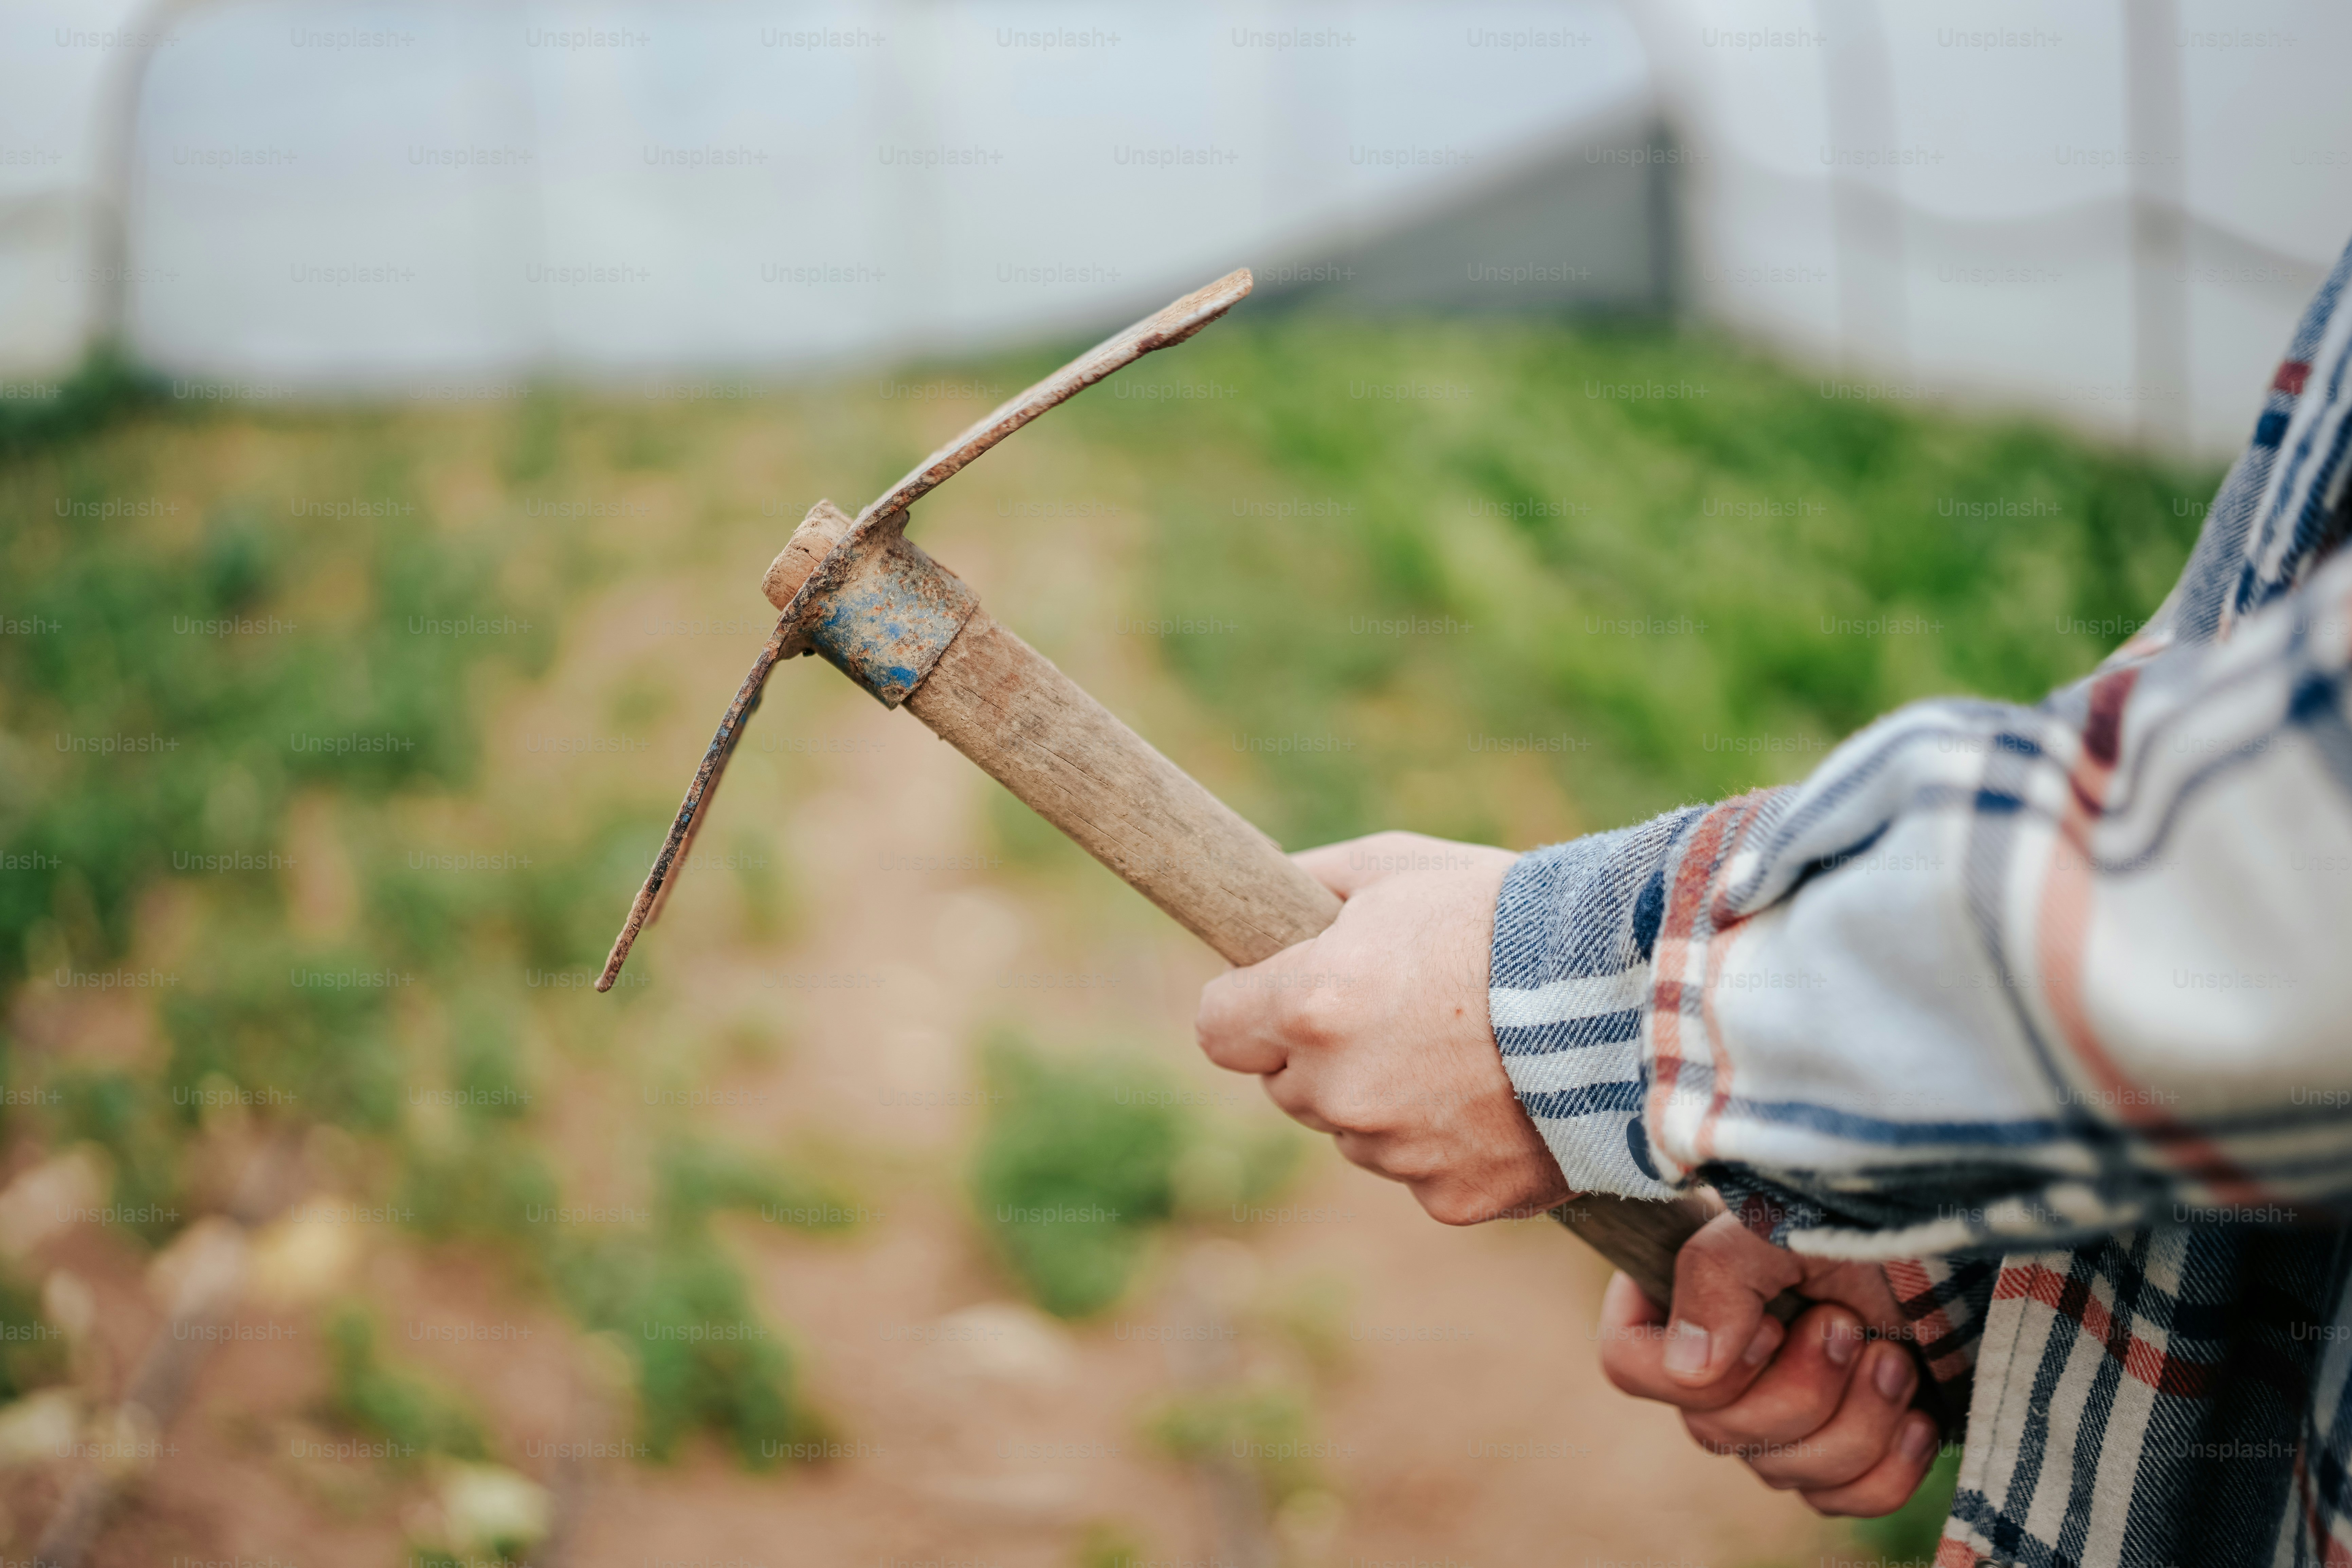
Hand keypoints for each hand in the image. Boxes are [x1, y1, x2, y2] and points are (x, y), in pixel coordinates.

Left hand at [1192, 831, 1570, 1224]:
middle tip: (1405, 1010)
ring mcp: (1396, 1151)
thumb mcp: (1396, 866)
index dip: (1248, 1006)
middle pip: (1289, 1084)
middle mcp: (1340, 1088)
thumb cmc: (1507, 914)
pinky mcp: (1453, 1199)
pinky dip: (1452, 1144)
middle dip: (1325, 1053)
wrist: (1629, 990)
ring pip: (1357, 1131)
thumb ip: (1311, 885)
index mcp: (1309, 1004)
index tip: (1280, 992)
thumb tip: (1261, 894)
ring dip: (1389, 1100)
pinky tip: (1504, 1094)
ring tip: (1470, 1048)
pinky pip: (1423, 1174)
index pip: (1217, 1028)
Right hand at [1595, 1208, 1941, 1515]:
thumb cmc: (1851, 1216)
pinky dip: (1888, 1466)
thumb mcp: (1775, 1221)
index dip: (1699, 1365)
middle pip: (1715, 1431)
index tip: (1770, 1321)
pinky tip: (1915, 1416)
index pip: (1631, 1365)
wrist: (1946, 1244)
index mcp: (1680, 1305)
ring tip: (1890, 1357)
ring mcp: (1777, 1423)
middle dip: (1800, 1387)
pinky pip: (1842, 1502)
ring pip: (1783, 1473)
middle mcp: (1717, 1373)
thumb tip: (1694, 1371)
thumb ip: (1717, 1275)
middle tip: (1845, 1323)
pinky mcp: (1842, 1456)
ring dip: (1853, 1418)